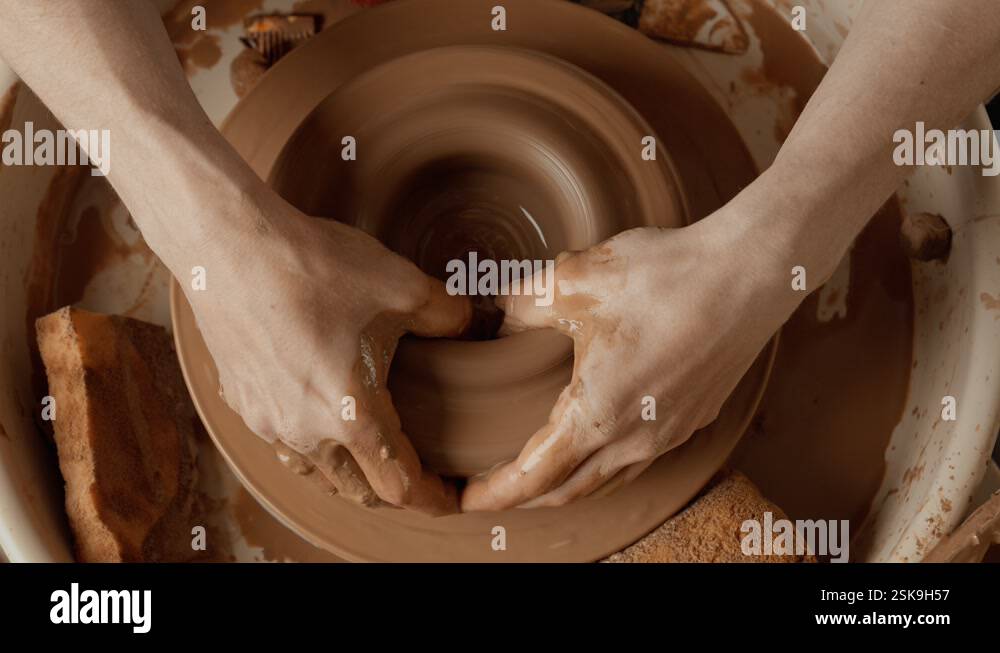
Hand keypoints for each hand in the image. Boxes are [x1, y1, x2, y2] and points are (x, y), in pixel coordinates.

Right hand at [184, 195, 470, 515]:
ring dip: (346, 473)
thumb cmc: (314, 266)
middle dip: (391, 491)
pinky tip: (315, 415)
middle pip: (356, 490)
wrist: (229, 243)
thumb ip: (450, 314)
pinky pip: (279, 440)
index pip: (398, 486)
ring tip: (368, 454)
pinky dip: (307, 443)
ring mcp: (264, 419)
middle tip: (416, 473)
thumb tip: (474, 323)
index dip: (431, 497)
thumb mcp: (402, 285)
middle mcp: (303, 432)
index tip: (449, 497)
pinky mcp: (239, 399)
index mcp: (349, 415)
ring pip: (313, 472)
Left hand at [461, 209, 798, 510]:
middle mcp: (636, 439)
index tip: (467, 498)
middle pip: (569, 490)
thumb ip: (518, 301)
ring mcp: (670, 432)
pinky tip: (600, 436)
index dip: (496, 493)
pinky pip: (641, 457)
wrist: (750, 272)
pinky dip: (607, 462)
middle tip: (492, 487)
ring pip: (608, 478)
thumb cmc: (665, 278)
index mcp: (598, 415)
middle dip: (525, 497)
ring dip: (568, 483)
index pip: (534, 476)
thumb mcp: (571, 281)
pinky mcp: (695, 416)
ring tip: (541, 469)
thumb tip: (485, 311)